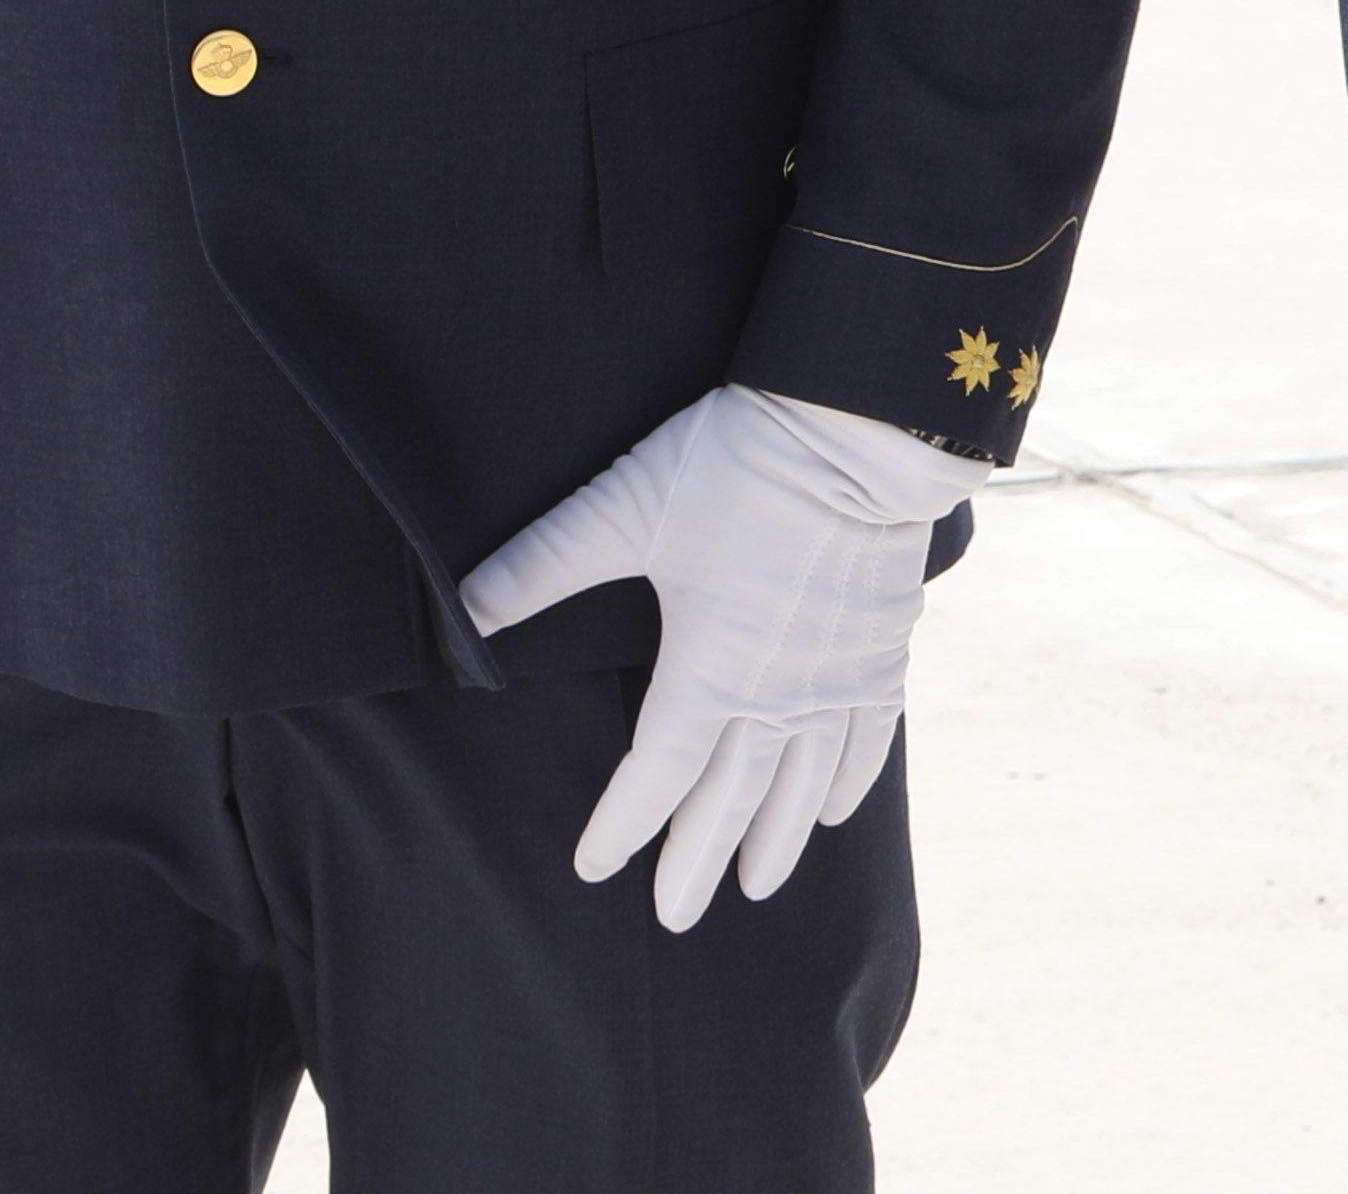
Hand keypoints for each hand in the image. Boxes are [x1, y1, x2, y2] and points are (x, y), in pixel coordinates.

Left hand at [458, 385, 988, 931]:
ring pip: (801, 784)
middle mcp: (777, 694)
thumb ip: (541, 566)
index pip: (655, 775)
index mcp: (707, 671)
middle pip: (729, 801)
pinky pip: (868, 739)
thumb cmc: (737, 466)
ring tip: (756, 887)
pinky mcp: (883, 650)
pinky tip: (833, 812)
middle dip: (696, 862)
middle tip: (677, 917)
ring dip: (775, 840)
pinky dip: (848, 783)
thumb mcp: (624, 510)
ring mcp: (837, 678)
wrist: (861, 430)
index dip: (623, 826)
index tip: (594, 866)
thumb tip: (464, 611)